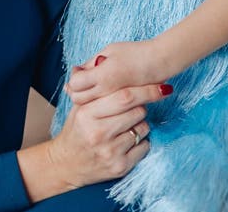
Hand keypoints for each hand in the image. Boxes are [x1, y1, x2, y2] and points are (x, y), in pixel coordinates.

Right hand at [48, 83, 162, 189]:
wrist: (67, 164)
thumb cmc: (76, 130)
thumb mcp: (79, 107)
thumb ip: (94, 86)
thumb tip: (103, 60)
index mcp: (87, 113)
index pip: (123, 96)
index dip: (145, 89)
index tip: (160, 86)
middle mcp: (98, 133)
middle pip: (137, 111)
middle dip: (142, 104)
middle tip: (137, 105)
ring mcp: (110, 151)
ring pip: (143, 128)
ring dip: (141, 122)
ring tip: (127, 123)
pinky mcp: (120, 167)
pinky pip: (144, 146)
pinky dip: (141, 141)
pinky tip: (128, 139)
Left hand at [65, 40, 172, 105]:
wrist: (159, 63)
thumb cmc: (134, 52)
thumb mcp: (109, 51)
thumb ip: (91, 63)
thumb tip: (76, 72)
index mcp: (102, 74)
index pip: (74, 84)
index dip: (73, 78)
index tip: (79, 72)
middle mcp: (106, 90)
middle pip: (78, 99)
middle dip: (76, 91)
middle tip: (84, 81)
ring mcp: (113, 99)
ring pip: (89, 106)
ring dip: (87, 98)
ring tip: (93, 87)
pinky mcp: (121, 105)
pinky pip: (103, 108)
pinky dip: (99, 103)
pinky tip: (103, 94)